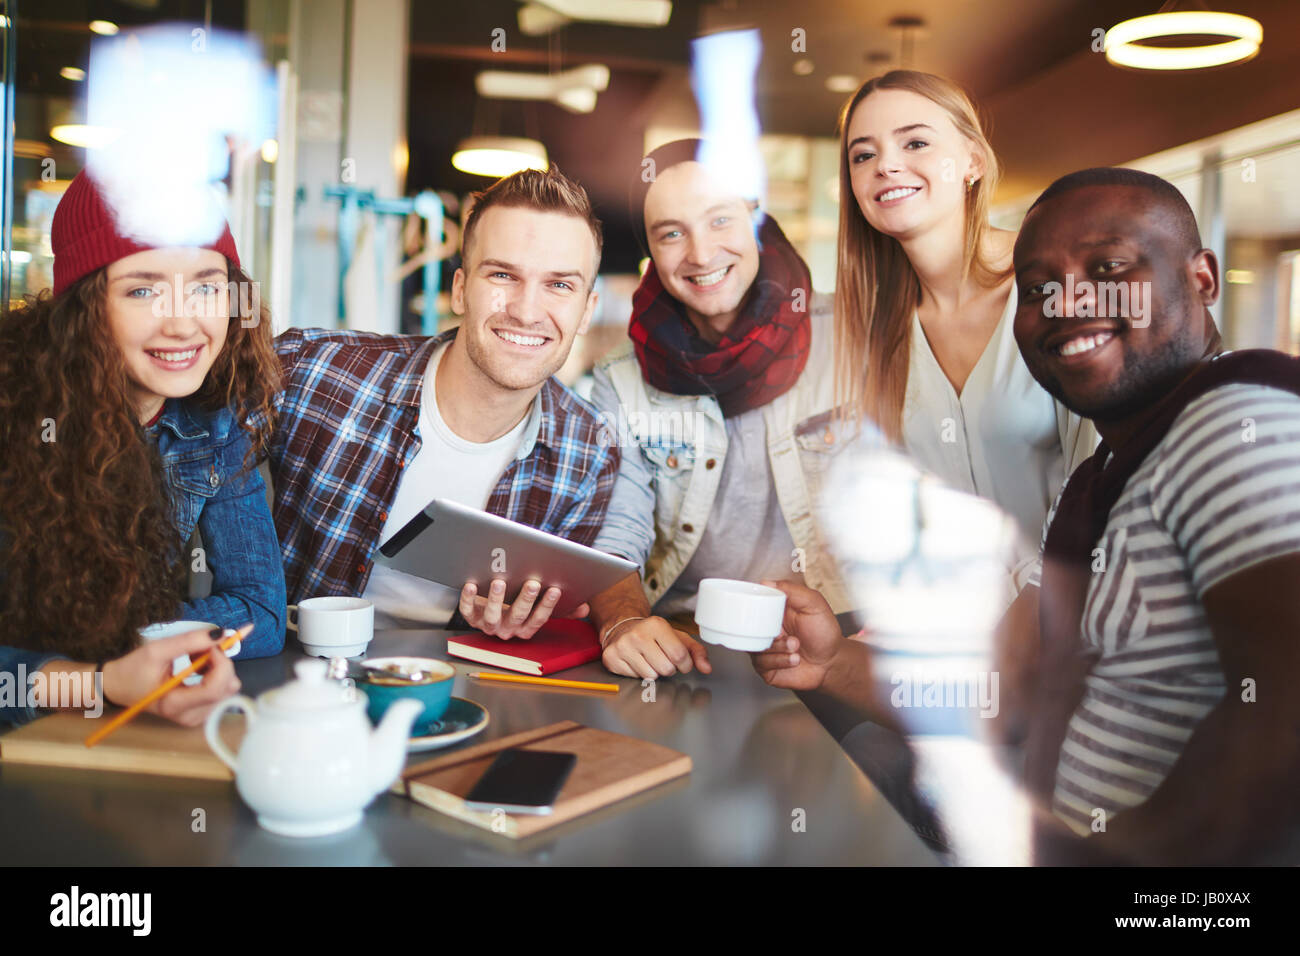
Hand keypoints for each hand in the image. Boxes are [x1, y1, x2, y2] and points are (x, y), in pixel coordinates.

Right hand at [102, 629, 240, 727]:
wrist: (118, 687)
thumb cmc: (132, 670)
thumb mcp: (156, 651)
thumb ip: (190, 642)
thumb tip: (221, 633)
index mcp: (175, 705)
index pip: (215, 688)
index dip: (221, 662)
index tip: (211, 644)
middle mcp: (190, 716)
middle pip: (227, 687)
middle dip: (219, 662)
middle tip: (198, 648)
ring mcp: (197, 715)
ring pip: (228, 686)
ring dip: (217, 666)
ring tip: (192, 657)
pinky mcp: (201, 710)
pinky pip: (222, 688)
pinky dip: (214, 671)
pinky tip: (195, 665)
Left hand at [459, 579, 587, 639]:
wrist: (487, 609)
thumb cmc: (517, 605)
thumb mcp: (540, 608)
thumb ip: (563, 609)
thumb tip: (584, 608)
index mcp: (525, 628)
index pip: (539, 619)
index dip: (547, 605)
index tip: (555, 589)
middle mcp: (508, 629)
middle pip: (517, 616)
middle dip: (526, 600)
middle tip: (532, 583)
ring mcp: (489, 625)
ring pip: (492, 617)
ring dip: (496, 600)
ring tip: (500, 582)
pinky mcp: (471, 617)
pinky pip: (467, 612)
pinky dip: (467, 599)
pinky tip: (471, 584)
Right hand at [602, 616, 711, 678]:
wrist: (622, 628)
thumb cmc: (653, 635)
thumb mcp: (677, 637)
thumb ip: (696, 652)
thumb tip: (707, 668)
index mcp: (657, 625)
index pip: (680, 656)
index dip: (684, 664)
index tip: (681, 661)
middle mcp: (638, 634)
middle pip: (666, 669)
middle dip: (668, 668)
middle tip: (662, 658)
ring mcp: (623, 647)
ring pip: (650, 676)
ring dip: (653, 672)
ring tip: (648, 660)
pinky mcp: (611, 658)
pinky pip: (634, 678)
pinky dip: (638, 674)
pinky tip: (636, 661)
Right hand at [750, 580, 845, 691]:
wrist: (831, 662)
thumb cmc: (824, 632)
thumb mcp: (814, 604)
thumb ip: (793, 591)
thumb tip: (767, 583)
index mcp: (773, 610)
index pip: (753, 602)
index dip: (755, 606)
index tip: (764, 611)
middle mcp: (765, 628)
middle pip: (749, 625)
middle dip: (769, 631)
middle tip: (783, 633)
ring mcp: (764, 647)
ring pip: (755, 645)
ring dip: (779, 647)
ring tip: (796, 645)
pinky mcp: (765, 666)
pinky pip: (762, 663)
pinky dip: (780, 661)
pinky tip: (794, 659)